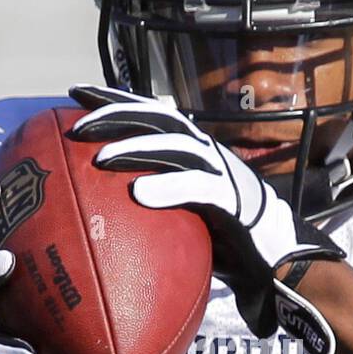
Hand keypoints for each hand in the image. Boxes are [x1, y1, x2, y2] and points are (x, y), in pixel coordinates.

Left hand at [68, 85, 344, 353]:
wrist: (278, 261)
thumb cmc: (228, 241)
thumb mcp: (186, 215)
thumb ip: (156, 203)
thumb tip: (104, 213)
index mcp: (194, 150)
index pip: (149, 113)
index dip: (113, 98)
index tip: (74, 92)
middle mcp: (207, 152)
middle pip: (157, 118)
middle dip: (116, 114)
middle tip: (76, 125)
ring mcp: (223, 172)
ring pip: (175, 146)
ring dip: (136, 147)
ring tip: (101, 158)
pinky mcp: (234, 198)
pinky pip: (197, 188)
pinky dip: (167, 187)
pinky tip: (138, 193)